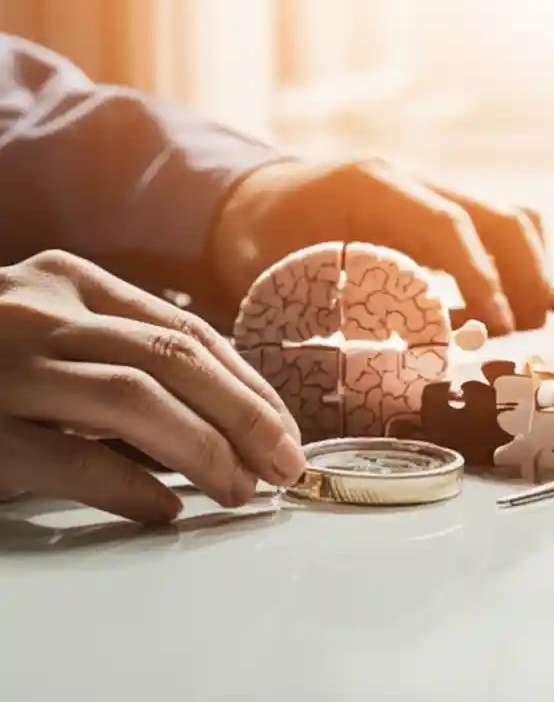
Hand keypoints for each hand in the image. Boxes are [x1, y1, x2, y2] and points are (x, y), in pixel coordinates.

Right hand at [0, 251, 305, 522]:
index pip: (187, 332)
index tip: (287, 432)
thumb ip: (122, 365)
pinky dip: (130, 485)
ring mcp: (8, 367)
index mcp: (72, 284)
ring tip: (240, 490)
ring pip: (134, 398)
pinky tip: (165, 510)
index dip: (249, 386)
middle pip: (174, 359)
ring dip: (203, 449)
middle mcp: (43, 314)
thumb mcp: (49, 342)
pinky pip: (71, 458)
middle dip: (245, 417)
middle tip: (284, 466)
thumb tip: (225, 426)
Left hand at [212, 159, 553, 335]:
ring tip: (548, 335)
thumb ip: (317, 305)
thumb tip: (368, 360)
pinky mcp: (449, 227)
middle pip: (501, 219)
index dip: (482, 277)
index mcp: (375, 186)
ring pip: (515, 224)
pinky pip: (506, 242)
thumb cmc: (257, 237)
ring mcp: (440, 202)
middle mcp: (418, 186)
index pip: (449, 225)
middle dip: (528, 280)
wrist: (254, 203)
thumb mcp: (269, 269)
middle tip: (529, 340)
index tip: (499, 329)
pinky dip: (532, 279)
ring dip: (538, 278)